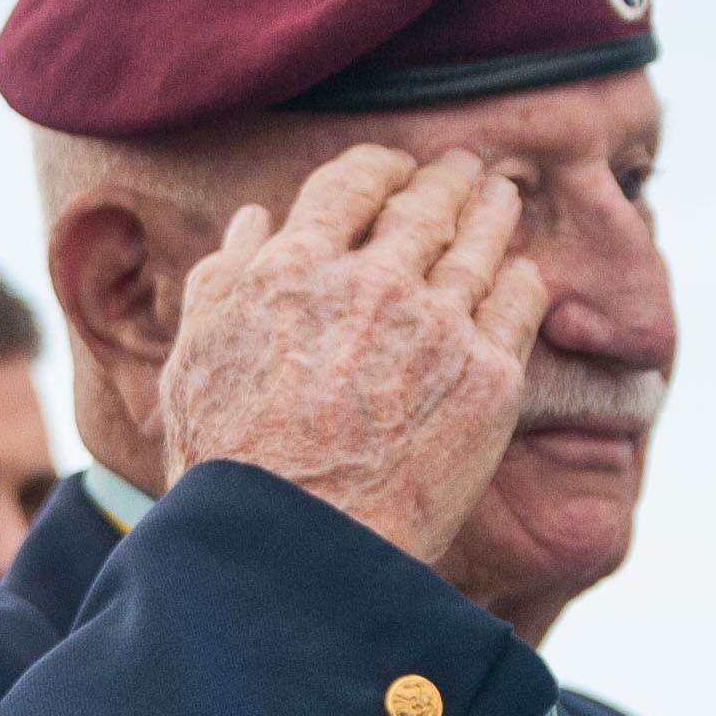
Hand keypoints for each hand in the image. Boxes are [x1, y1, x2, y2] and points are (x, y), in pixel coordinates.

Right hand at [160, 145, 548, 562]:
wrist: (299, 547)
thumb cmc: (233, 467)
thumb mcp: (194, 359)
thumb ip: (222, 279)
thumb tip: (252, 222)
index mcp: (294, 268)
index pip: (352, 184)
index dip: (381, 167)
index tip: (395, 169)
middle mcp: (372, 283)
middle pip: (427, 204)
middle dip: (449, 179)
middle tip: (466, 169)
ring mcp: (437, 327)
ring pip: (482, 242)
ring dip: (495, 210)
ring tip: (504, 197)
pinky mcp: (488, 376)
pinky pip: (520, 303)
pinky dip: (522, 278)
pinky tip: (522, 273)